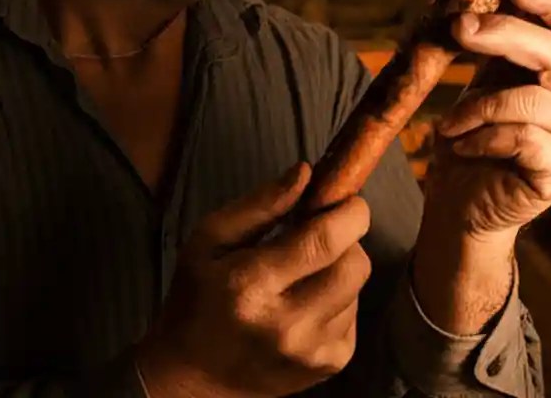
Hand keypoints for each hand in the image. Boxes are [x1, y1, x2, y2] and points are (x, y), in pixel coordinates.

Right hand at [136, 162, 371, 397]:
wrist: (193, 377)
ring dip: (338, 270)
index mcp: (251, 285)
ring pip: (357, 288)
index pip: (325, 240)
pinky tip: (306, 304)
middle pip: (354, 264)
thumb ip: (259, 205)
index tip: (346, 200)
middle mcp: (287, 323)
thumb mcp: (209, 241)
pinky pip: (354, 315)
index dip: (348, 213)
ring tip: (302, 275)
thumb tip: (305, 172)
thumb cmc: (196, 300)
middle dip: (347, 240)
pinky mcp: (328, 365)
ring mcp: (312, 350)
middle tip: (319, 236)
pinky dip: (338, 301)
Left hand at [429, 0, 550, 238]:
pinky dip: (482, 137)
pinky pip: (524, 138)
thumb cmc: (474, 133)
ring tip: (450, 122)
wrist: (463, 202)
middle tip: (460, 26)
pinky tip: (461, 145)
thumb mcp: (486, 77)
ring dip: (478, 106)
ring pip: (535, 100)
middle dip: (506, 34)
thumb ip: (496, 40)